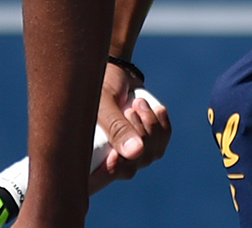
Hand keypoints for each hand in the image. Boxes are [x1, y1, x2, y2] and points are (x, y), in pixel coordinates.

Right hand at [89, 63, 170, 191]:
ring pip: (149, 156)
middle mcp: (110, 159)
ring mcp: (131, 154)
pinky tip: (154, 108)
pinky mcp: (148, 143)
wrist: (115, 72)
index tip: (113, 156)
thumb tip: (136, 152)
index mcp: (89, 154)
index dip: (106, 174)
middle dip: (136, 138)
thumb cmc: (98, 86)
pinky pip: (162, 143)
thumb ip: (116, 128)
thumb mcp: (103, 104)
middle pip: (130, 168)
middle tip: (129, 110)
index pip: (95, 181)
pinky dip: (161, 125)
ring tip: (137, 104)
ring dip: (149, 128)